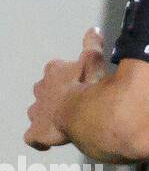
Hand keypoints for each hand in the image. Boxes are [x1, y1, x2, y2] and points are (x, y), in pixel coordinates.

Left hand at [25, 27, 104, 150]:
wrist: (81, 113)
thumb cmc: (88, 86)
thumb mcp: (94, 60)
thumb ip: (92, 45)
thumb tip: (94, 29)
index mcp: (54, 72)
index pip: (55, 69)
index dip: (65, 75)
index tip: (76, 79)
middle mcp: (40, 90)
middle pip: (43, 90)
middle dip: (53, 95)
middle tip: (72, 101)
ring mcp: (37, 112)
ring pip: (37, 111)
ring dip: (46, 114)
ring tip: (62, 120)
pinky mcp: (37, 132)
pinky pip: (33, 137)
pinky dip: (39, 138)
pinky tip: (49, 141)